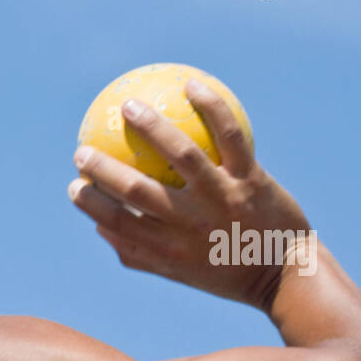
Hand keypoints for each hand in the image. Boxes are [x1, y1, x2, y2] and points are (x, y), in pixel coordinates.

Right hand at [68, 80, 310, 311]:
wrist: (287, 273)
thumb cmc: (226, 273)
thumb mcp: (180, 273)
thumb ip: (139, 254)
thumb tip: (101, 228)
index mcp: (169, 250)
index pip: (118, 224)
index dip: (90, 204)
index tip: (74, 186)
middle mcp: (192, 225)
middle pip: (137, 191)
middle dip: (104, 169)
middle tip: (82, 150)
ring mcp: (223, 199)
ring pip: (181, 155)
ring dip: (151, 127)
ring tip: (127, 105)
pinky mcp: (252, 180)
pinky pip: (228, 135)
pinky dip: (210, 107)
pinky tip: (190, 86)